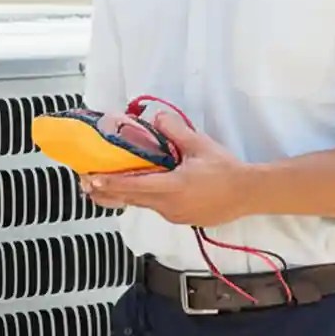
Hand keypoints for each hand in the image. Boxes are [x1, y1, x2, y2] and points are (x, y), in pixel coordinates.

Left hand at [78, 112, 256, 226]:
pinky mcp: (181, 219)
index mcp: (172, 188)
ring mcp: (175, 215)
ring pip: (143, 204)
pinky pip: (156, 207)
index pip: (134, 186)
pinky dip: (143, 198)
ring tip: (103, 188)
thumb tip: (156, 116)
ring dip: (124, 196)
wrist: (248, 193)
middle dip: (108, 192)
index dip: (110, 184)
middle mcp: (169, 206)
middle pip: (132, 199)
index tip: (91, 181)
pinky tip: (139, 189)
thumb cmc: (225, 169)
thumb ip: (175, 130)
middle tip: (86, 184)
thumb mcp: (199, 145)